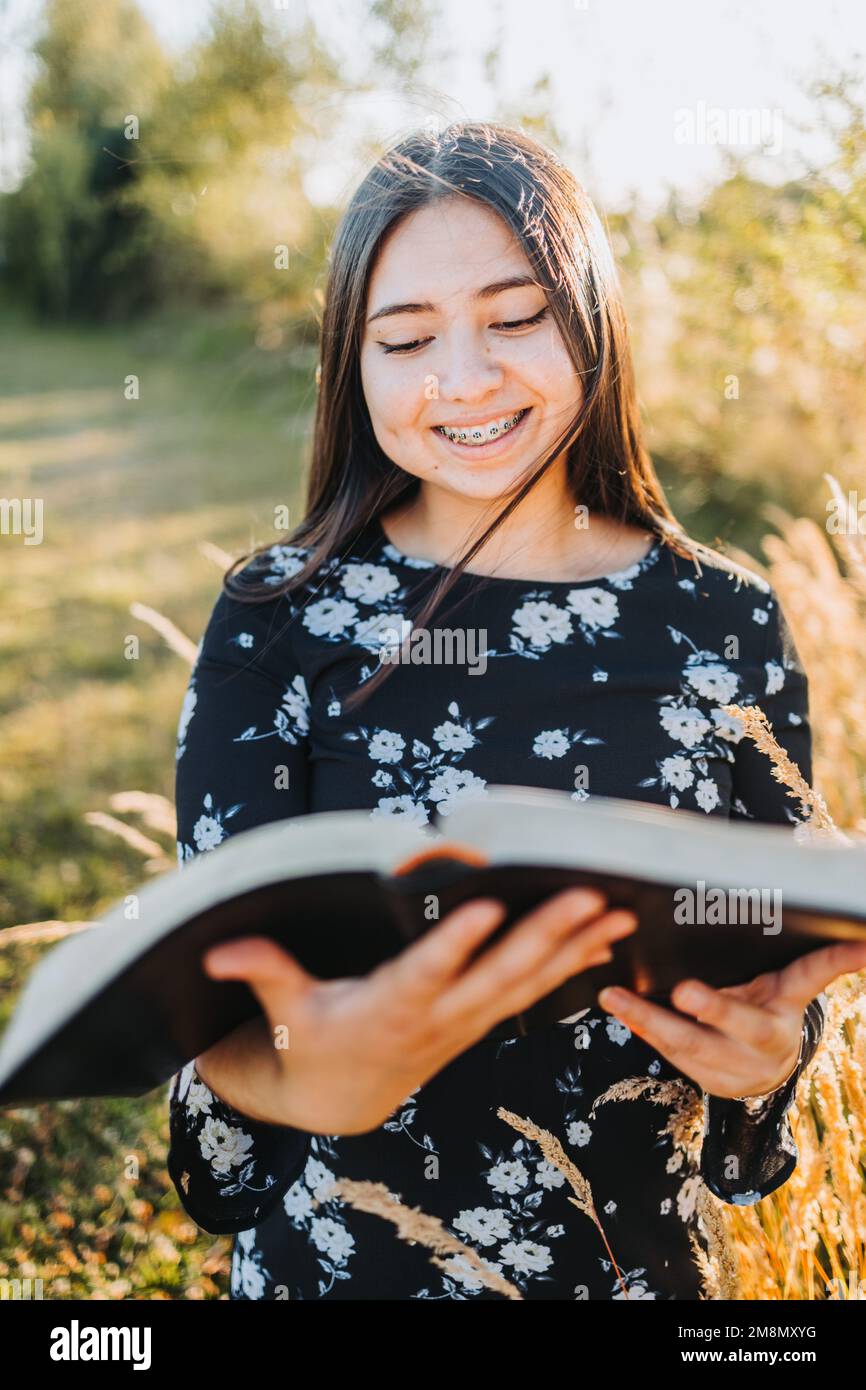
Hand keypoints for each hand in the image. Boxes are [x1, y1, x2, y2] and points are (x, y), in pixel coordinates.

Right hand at [196, 887, 636, 1131]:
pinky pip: (534, 992)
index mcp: (388, 1009)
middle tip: (588, 895)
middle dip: (546, 936)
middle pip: (499, 976)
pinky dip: (571, 966)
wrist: (342, 1099)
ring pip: (530, 984)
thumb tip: (220, 951)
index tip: (488, 907)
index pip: (426, 974)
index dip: (456, 945)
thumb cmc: (310, 1044)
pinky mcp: (480, 1019)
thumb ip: (263, 974)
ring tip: (620, 910)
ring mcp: (467, 1022)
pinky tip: (606, 938)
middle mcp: (438, 1018)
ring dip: (577, 947)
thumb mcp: (283, 1015)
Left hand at [597, 941, 865, 1098]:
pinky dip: (643, 1031)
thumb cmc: (768, 1006)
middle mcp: (770, 1040)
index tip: (863, 944)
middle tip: (684, 990)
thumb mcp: (783, 982)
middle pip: (742, 1024)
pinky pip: (672, 1055)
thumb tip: (849, 929)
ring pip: (693, 1045)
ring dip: (650, 1020)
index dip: (837, 958)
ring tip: (615, 997)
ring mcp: (740, 1067)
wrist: (767, 1067)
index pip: (812, 975)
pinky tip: (618, 1012)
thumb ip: (800, 959)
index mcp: (789, 1005)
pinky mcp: (712, 1082)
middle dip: (713, 1008)